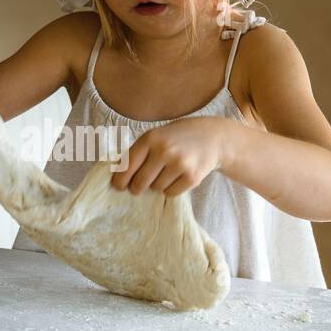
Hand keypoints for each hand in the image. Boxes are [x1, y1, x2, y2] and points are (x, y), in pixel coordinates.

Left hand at [110, 117, 228, 196]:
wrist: (212, 137)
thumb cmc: (177, 138)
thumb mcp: (156, 137)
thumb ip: (139, 153)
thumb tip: (118, 177)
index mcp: (150, 138)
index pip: (127, 166)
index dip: (120, 180)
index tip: (118, 187)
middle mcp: (164, 150)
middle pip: (140, 182)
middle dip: (137, 188)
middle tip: (138, 187)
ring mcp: (179, 164)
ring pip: (156, 189)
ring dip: (157, 185)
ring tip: (167, 173)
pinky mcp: (192, 177)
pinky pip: (171, 193)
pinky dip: (171, 189)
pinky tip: (178, 177)